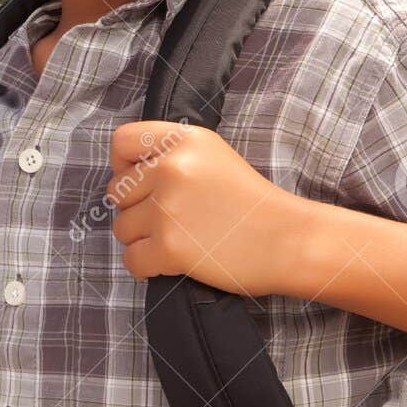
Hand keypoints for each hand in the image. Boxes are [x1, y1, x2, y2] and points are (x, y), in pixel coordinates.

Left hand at [105, 120, 307, 296]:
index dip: (124, 166)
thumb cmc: (250, 203)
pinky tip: (173, 261)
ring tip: (179, 238)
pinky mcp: (169, 247)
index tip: (142, 183)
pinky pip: (131, 260)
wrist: (289, 241)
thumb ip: (169, 155)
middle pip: (117, 191)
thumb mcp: (212, 155)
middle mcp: (171, 168)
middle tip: (172, 218)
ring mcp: (168, 208)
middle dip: (136, 208)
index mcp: (183, 139)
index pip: (121, 142)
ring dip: (142, 239)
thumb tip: (122, 173)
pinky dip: (146, 266)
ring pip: (121, 227)